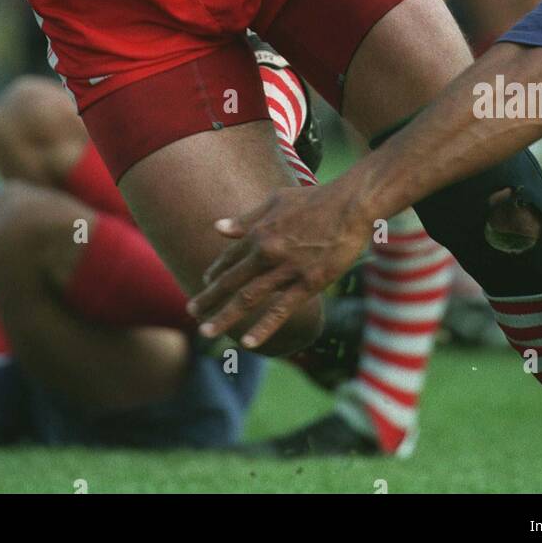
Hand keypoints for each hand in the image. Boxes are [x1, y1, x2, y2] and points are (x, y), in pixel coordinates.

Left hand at [187, 177, 371, 348]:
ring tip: (206, 332)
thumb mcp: (276, 201)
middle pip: (231, 280)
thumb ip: (247, 218)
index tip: (204, 282)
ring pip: (249, 298)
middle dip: (209, 298)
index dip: (215, 272)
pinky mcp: (308, 283)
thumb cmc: (316, 199)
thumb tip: (218, 228)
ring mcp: (287, 269)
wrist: (351, 204)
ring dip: (225, 316)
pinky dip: (263, 328)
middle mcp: (267, 251)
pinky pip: (281, 310)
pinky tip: (247, 343)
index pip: (230, 257)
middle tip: (191, 312)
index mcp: (259, 231)